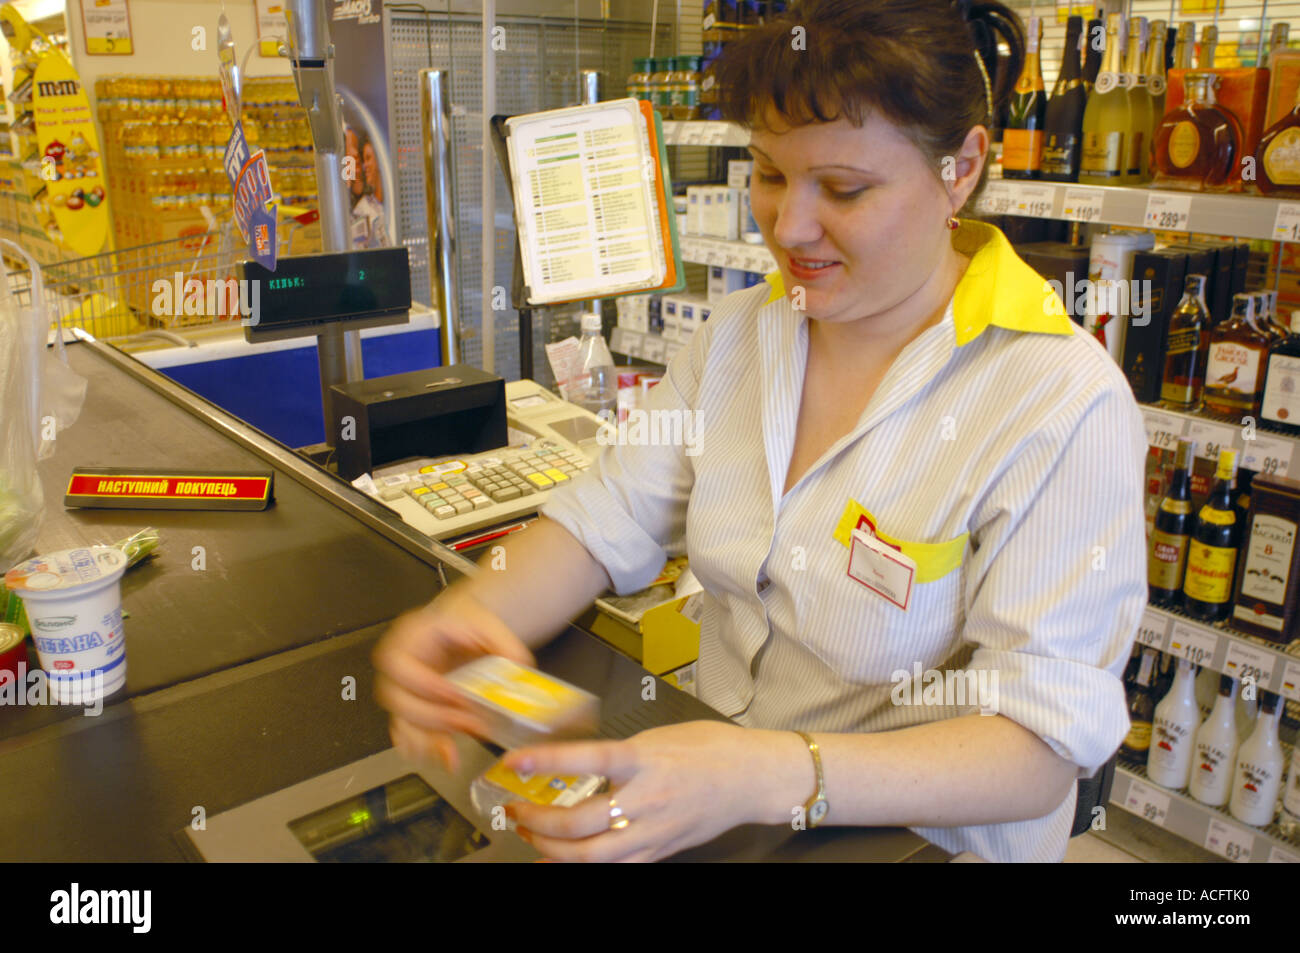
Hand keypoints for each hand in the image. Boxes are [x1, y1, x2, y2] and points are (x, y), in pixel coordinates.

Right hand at [373, 591, 534, 771]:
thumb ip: (505, 645)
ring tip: (452, 753)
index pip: (398, 663)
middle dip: (431, 716)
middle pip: (396, 697)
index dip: (423, 684)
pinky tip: (442, 755)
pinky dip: (422, 747)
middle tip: (464, 722)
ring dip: (426, 739)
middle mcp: (399, 664)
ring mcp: (402, 688)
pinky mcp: (410, 708)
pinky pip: (406, 732)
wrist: (459, 628)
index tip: (455, 695)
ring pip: (399, 720)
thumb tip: (519, 669)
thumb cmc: (467, 625)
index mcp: (411, 636)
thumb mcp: (488, 625)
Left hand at [502, 721, 766, 862]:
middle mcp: (646, 799)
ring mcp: (653, 831)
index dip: (547, 762)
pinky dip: (580, 868)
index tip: (515, 762)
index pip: (587, 759)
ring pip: (590, 855)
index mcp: (645, 760)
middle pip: (579, 821)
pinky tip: (558, 862)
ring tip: (530, 835)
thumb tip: (578, 763)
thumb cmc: (710, 749)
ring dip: (551, 848)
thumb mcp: (658, 737)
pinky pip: (615, 868)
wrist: (751, 777)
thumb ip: (619, 754)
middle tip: (515, 809)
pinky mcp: (660, 850)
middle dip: (537, 819)